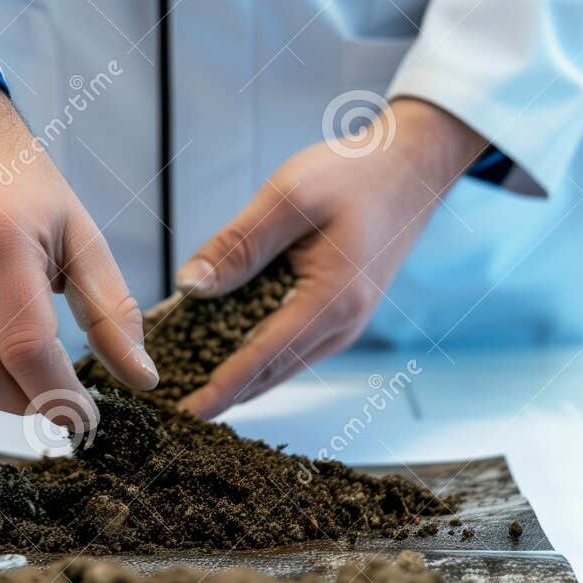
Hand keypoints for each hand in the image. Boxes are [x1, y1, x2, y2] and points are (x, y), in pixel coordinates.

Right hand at [0, 79, 156, 417]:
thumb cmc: (21, 185)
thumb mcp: (80, 232)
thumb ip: (113, 309)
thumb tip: (142, 379)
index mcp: (0, 237)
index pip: (26, 346)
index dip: (59, 396)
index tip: (84, 417)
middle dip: (24, 403)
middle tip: (52, 397)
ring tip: (14, 379)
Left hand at [176, 98, 486, 417]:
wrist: (411, 167)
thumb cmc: (354, 175)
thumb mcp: (288, 197)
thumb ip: (238, 245)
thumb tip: (191, 288)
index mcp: (330, 301)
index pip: (263, 359)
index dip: (220, 389)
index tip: (184, 414)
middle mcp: (341, 325)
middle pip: (270, 374)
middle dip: (222, 394)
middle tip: (172, 408)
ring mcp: (344, 324)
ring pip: (281, 365)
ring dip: (238, 379)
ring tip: (189, 387)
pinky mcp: (340, 314)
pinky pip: (292, 347)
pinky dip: (257, 356)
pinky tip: (223, 351)